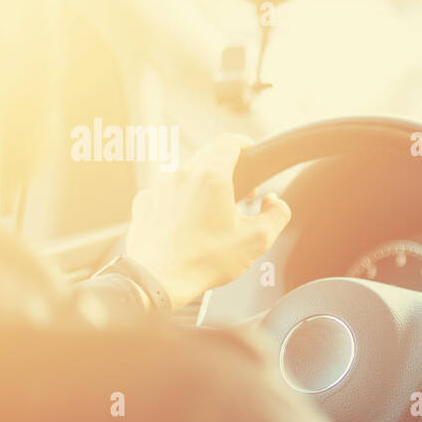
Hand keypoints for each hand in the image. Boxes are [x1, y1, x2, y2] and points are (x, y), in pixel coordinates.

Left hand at [125, 134, 290, 309]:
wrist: (158, 279)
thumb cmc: (205, 260)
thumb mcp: (257, 240)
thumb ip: (277, 215)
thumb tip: (276, 203)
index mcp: (211, 176)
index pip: (229, 141)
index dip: (244, 144)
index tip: (249, 152)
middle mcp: (181, 174)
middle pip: (208, 157)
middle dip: (227, 170)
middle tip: (241, 194)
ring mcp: (159, 186)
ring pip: (186, 175)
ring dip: (202, 186)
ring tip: (213, 213)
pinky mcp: (144, 202)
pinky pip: (167, 192)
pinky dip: (180, 201)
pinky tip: (188, 224)